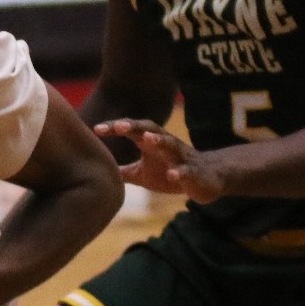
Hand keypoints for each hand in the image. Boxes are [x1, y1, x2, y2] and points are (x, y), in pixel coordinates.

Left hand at [93, 118, 227, 202]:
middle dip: (135, 126)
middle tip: (119, 125)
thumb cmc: (171, 174)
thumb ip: (123, 171)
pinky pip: (187, 171)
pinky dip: (180, 172)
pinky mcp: (194, 173)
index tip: (96, 129)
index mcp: (151, 143)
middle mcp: (166, 145)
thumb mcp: (143, 175)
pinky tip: (172, 175)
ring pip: (171, 145)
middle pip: (150, 130)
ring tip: (147, 138)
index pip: (132, 130)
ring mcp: (181, 158)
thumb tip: (100, 172)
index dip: (115, 128)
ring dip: (160, 141)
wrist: (208, 179)